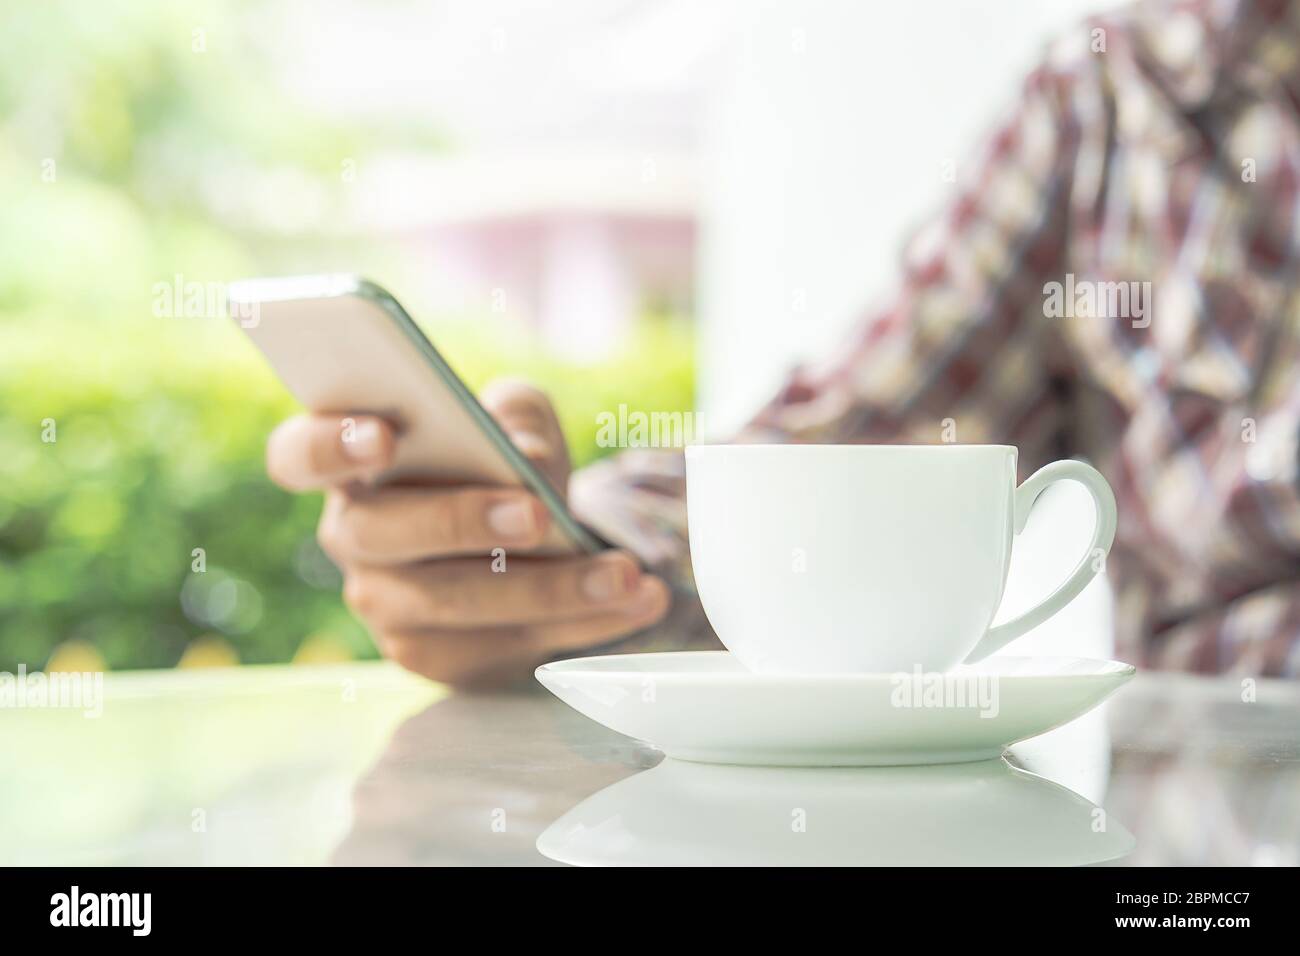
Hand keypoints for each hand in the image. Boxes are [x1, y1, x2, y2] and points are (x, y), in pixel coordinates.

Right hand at [265, 380, 670, 686]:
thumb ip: (517, 416)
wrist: (529, 535)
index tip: (385, 436)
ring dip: (546, 589)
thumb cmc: (503, 463)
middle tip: (536, 513)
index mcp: (351, 465)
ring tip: (623, 573)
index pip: (298, 454)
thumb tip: (526, 460)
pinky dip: (576, 626)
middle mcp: (353, 537)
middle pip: (380, 534)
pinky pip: (500, 647)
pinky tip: (635, 601)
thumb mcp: (516, 419)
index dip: (328, 445)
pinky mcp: (434, 657)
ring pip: (451, 602)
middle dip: (460, 522)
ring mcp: (386, 605)